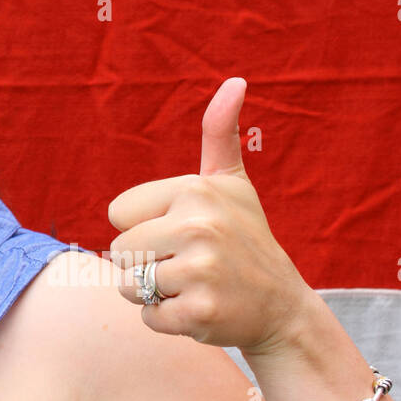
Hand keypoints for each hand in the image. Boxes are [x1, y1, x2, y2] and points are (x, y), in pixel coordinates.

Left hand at [106, 77, 312, 352]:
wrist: (282, 306)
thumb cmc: (244, 238)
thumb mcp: (231, 182)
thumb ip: (220, 133)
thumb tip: (235, 80)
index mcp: (195, 190)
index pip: (117, 214)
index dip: (143, 227)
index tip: (183, 231)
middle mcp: (198, 226)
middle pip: (119, 251)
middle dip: (146, 263)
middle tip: (189, 264)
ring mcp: (200, 270)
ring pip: (129, 285)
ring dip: (154, 293)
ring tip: (193, 285)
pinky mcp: (199, 311)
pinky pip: (148, 316)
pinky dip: (166, 320)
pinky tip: (199, 309)